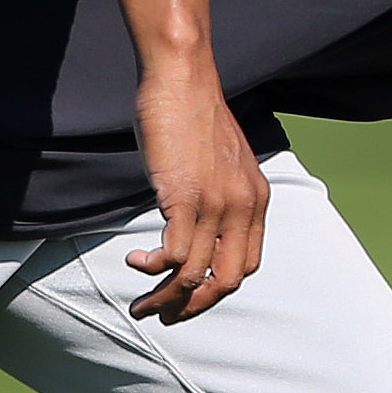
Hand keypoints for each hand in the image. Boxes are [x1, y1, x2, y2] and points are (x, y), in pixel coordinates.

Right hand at [124, 71, 266, 323]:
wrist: (182, 79)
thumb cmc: (192, 114)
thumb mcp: (221, 161)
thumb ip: (218, 193)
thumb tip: (195, 220)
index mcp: (256, 200)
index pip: (246, 265)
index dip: (216, 288)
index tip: (188, 293)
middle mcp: (244, 207)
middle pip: (227, 282)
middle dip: (194, 307)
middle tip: (165, 313)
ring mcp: (217, 205)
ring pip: (195, 276)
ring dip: (165, 299)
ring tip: (141, 306)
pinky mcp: (186, 198)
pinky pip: (175, 255)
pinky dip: (152, 268)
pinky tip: (134, 260)